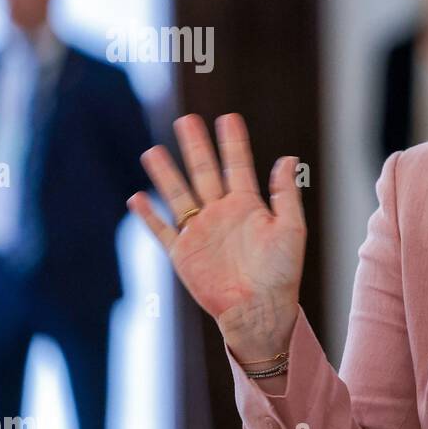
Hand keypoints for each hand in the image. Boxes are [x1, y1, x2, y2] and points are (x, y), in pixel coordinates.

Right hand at [127, 113, 305, 361]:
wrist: (260, 311)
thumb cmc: (282, 273)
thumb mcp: (290, 229)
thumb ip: (285, 195)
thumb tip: (287, 157)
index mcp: (248, 206)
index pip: (238, 166)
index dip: (233, 143)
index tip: (228, 117)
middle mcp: (221, 214)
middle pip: (204, 173)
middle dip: (196, 147)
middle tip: (186, 119)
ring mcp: (200, 232)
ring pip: (178, 195)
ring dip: (166, 174)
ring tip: (154, 150)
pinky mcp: (183, 254)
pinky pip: (162, 230)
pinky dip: (149, 216)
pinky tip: (137, 197)